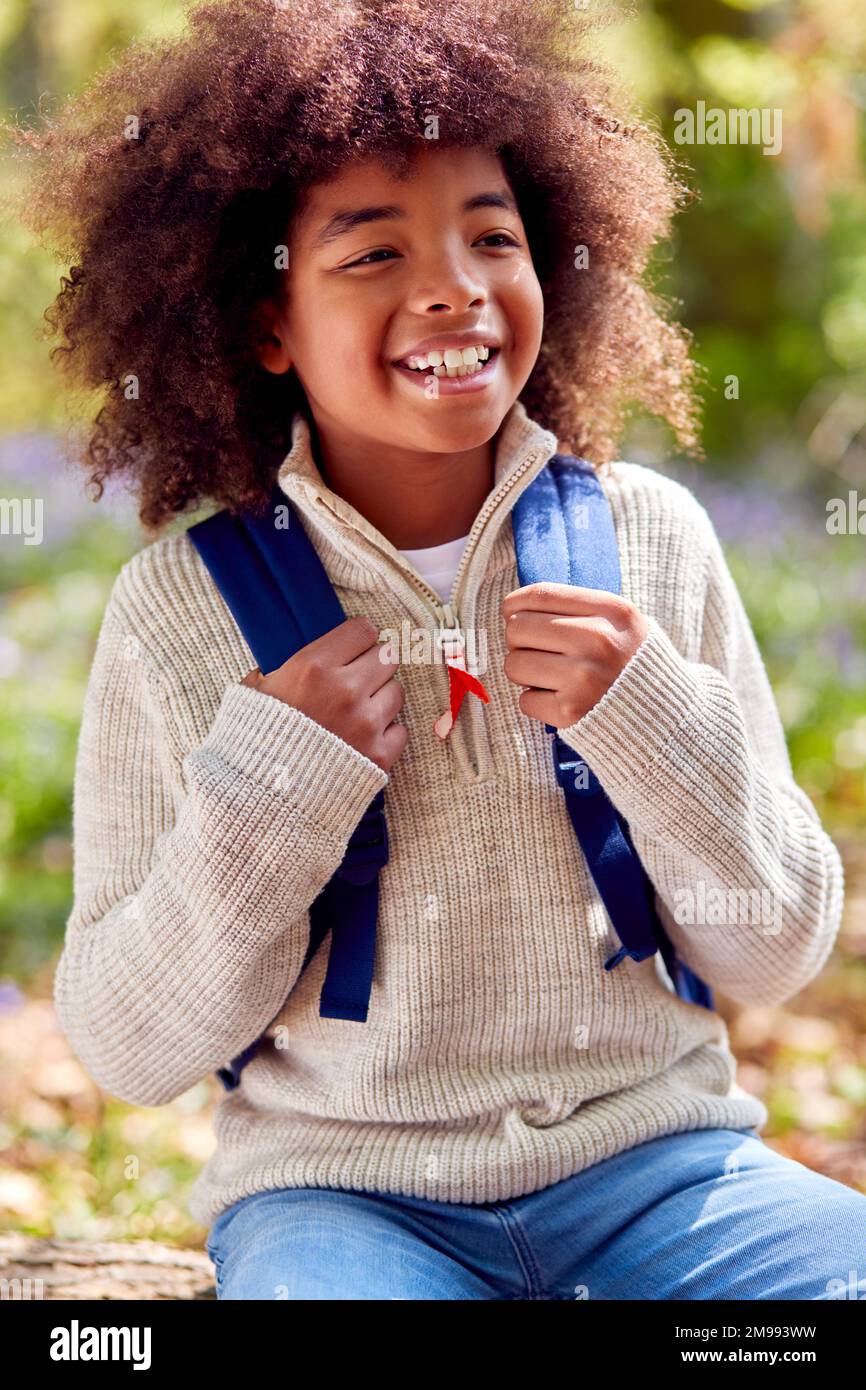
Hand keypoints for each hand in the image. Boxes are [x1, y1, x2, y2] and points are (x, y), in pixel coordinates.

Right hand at [239, 615, 407, 772]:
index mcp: (313, 667)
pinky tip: (364, 740)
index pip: (362, 630)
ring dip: (381, 699)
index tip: (354, 648)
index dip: (358, 639)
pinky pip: (400, 730)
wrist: (262, 799)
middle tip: (358, 681)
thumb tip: (288, 661)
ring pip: (397, 691)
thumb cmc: (253, 743)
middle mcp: (345, 690)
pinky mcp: (380, 755)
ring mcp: (366, 724)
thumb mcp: (253, 694)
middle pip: (387, 657)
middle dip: (373, 666)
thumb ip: (277, 670)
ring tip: (358, 713)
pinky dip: (386, 734)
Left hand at [501, 583, 648, 727]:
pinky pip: (524, 701)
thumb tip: (514, 608)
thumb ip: (578, 608)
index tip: (513, 614)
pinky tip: (562, 700)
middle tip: (540, 652)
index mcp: (611, 611)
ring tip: (552, 677)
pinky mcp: (571, 712)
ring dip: (526, 673)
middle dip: (520, 642)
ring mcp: (583, 677)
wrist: (665, 717)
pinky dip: (538, 703)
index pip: (540, 594)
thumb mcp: (621, 622)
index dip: (514, 605)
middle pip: (517, 629)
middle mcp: (598, 640)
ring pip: (514, 665)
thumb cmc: (631, 664)